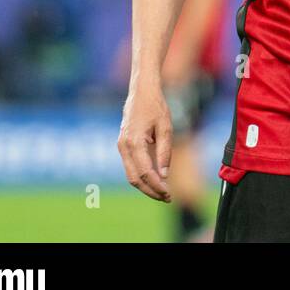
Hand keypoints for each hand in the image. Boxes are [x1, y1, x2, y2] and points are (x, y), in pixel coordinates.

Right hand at [117, 79, 172, 201]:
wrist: (141, 92)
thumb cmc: (156, 107)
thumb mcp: (166, 128)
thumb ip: (164, 152)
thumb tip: (164, 176)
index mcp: (134, 142)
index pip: (145, 172)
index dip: (156, 186)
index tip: (169, 193)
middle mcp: (124, 147)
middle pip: (134, 178)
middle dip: (150, 190)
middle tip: (167, 198)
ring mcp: (121, 146)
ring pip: (130, 174)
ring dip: (145, 185)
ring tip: (163, 192)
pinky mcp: (122, 145)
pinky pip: (130, 166)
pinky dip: (141, 176)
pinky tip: (155, 180)